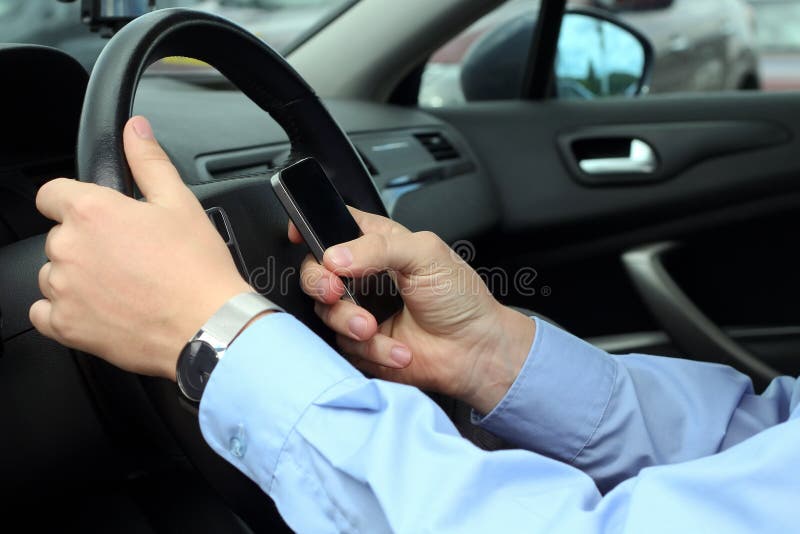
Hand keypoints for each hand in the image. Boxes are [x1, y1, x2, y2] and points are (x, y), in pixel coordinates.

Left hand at [30, 116, 249, 379]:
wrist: (207, 326)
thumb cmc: (196, 269)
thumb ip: (149, 161)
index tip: (96, 217)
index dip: (74, 202)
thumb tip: (136, 130)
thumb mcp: (180, 203)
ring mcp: (63, 289)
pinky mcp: (66, 326)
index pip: (51, 194)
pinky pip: (44, 313)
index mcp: (92, 211)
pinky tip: (100, 309)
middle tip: (128, 257)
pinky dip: (65, 311)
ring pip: (53, 274)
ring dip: (77, 277)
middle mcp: (69, 248)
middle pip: (59, 237)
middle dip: (86, 243)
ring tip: (121, 286)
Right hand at [292, 210, 534, 413]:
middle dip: (319, 282)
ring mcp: (359, 310)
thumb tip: (337, 256)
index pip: (332, 225)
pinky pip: (344, 345)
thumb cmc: (459, 298)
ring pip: (325, 311)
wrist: (474, 350)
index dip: (309, 227)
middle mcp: (362, 275)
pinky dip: (372, 349)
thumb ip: (380, 246)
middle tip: (337, 291)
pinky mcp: (361, 344)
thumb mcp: (426, 254)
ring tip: (375, 327)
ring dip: (349, 321)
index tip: (299, 235)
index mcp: (377, 243)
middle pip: (315, 270)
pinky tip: (399, 348)